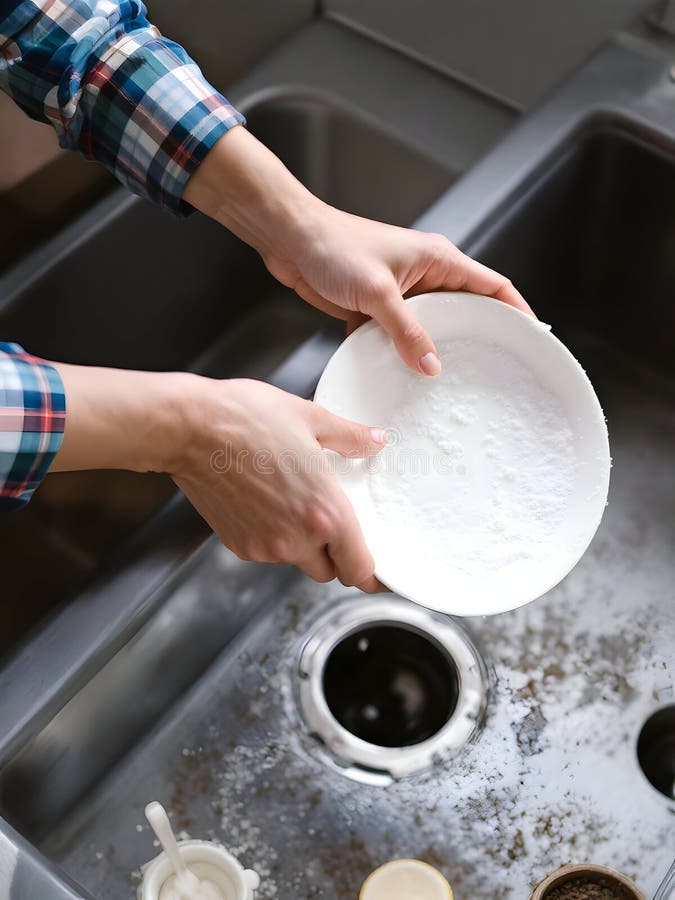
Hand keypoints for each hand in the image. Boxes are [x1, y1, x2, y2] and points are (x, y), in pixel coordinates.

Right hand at [52, 364, 386, 590]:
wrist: (189, 428)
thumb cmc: (245, 418)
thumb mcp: (309, 417)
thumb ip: (350, 436)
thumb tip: (377, 440)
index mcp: (325, 512)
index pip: (360, 568)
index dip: (370, 573)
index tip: (373, 570)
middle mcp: (297, 539)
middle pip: (330, 571)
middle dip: (335, 554)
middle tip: (330, 521)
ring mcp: (265, 546)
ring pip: (297, 560)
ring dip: (302, 543)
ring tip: (289, 499)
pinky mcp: (238, 546)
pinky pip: (267, 552)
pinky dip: (272, 535)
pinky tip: (263, 501)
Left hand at [265, 205, 532, 375]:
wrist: (291, 240)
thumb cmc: (333, 247)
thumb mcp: (377, 292)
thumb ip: (406, 330)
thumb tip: (432, 365)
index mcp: (438, 259)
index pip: (493, 286)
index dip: (516, 311)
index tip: (532, 338)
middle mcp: (425, 276)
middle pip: (466, 310)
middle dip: (479, 338)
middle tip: (494, 371)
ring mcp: (402, 293)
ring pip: (431, 328)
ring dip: (436, 350)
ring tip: (452, 383)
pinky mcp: (377, 308)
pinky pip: (399, 336)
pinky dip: (402, 354)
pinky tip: (403, 378)